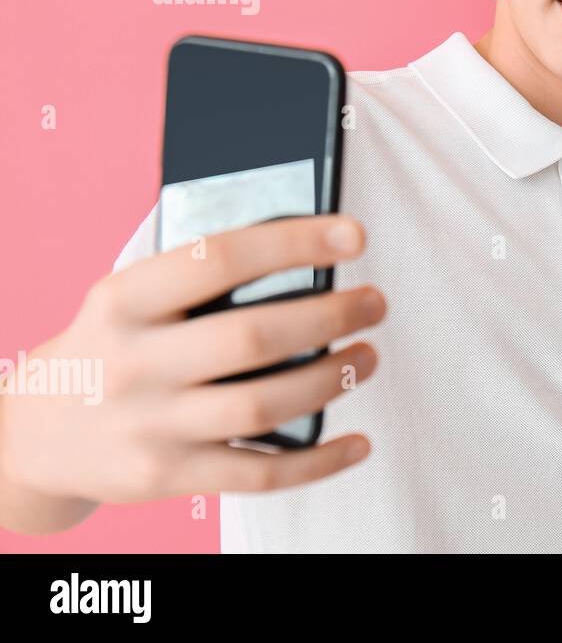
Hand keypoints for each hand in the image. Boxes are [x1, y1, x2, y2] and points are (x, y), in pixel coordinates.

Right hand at [0, 215, 384, 534]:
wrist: (35, 435)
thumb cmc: (112, 345)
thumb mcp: (128, 298)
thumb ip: (198, 277)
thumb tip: (305, 253)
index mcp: (124, 300)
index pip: (220, 258)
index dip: (294, 243)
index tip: (355, 235)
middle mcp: (134, 362)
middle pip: (253, 338)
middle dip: (331, 316)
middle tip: (375, 302)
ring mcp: (150, 426)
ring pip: (263, 405)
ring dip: (333, 380)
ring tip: (367, 357)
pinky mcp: (168, 477)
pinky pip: (258, 474)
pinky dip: (319, 462)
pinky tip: (357, 443)